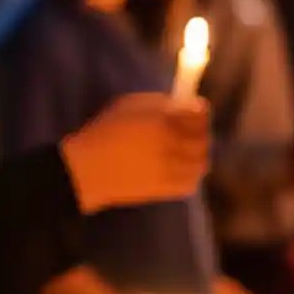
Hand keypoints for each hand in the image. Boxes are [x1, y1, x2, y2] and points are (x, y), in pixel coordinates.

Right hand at [60, 93, 208, 213]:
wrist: (89, 168)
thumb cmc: (107, 131)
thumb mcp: (130, 104)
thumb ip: (161, 103)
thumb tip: (185, 105)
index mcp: (163, 120)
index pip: (200, 112)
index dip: (199, 109)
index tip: (194, 109)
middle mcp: (171, 144)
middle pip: (204, 136)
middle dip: (200, 130)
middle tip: (191, 129)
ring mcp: (170, 169)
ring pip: (201, 160)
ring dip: (198, 153)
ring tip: (184, 148)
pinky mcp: (166, 190)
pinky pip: (191, 181)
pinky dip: (190, 173)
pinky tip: (179, 167)